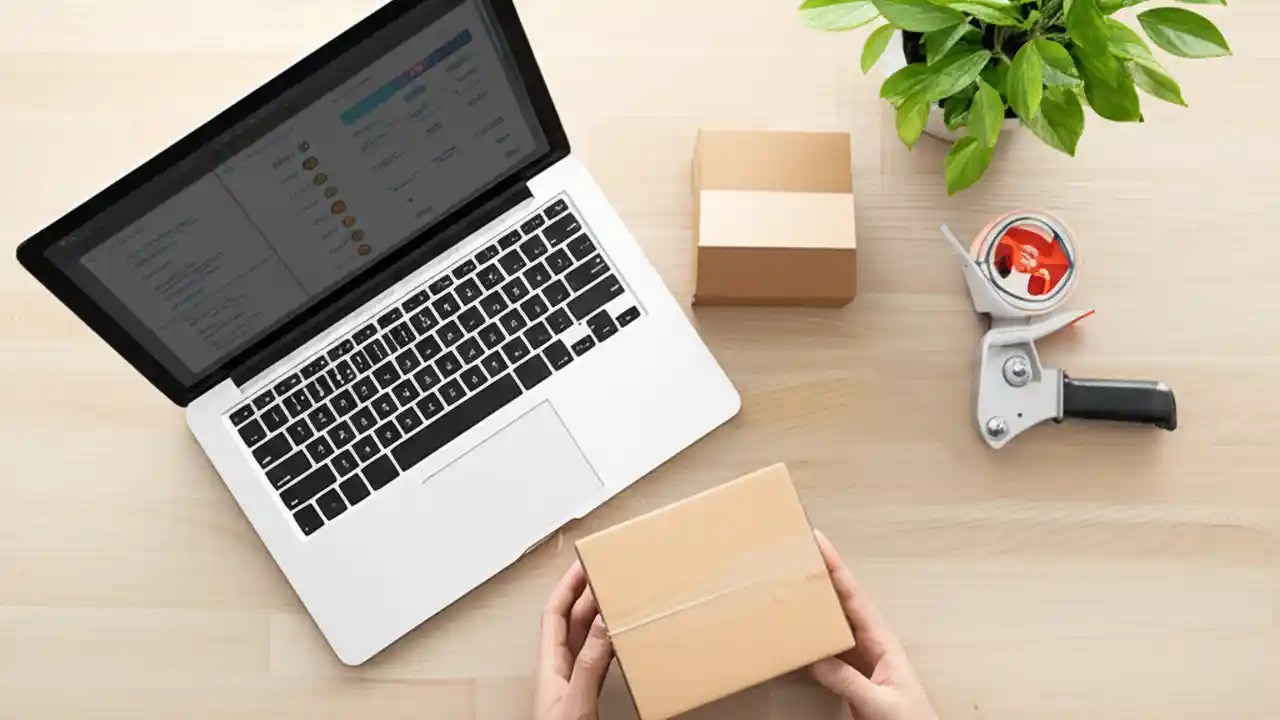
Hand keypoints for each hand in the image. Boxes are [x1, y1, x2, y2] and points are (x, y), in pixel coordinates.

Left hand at [534, 561, 614, 719]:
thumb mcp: (576, 699)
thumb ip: (589, 663)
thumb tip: (601, 623)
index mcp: (550, 665)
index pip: (555, 614)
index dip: (567, 586)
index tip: (582, 564)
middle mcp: (560, 669)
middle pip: (572, 621)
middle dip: (587, 595)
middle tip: (605, 574)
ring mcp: (574, 682)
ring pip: (587, 638)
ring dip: (599, 616)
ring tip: (617, 597)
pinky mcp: (587, 695)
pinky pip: (599, 658)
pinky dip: (610, 642)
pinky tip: (621, 638)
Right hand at [809, 531, 937, 719]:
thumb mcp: (880, 702)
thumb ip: (849, 681)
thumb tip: (815, 658)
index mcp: (882, 641)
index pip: (854, 596)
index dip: (836, 567)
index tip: (818, 541)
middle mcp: (871, 643)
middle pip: (842, 601)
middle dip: (822, 576)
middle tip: (798, 554)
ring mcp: (861, 659)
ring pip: (834, 622)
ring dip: (816, 604)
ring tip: (793, 584)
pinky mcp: (853, 675)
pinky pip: (828, 648)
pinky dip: (812, 636)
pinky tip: (798, 632)